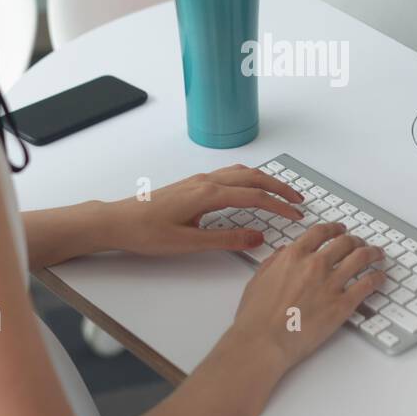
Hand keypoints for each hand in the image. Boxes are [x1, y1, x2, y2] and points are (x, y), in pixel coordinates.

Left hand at [103, 164, 303, 256]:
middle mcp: (206, 182)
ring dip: (264, 180)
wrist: (117, 221)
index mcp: (208, 195)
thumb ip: (226, 239)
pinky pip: (229, 174)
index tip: (297, 215)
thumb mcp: (189, 243)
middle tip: (299, 200)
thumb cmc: (146, 233)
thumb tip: (257, 237)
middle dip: (279, 187)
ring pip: (241, 172)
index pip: (254, 196)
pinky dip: (248, 179)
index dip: (279, 205)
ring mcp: (199, 180)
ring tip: (281, 192)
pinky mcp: (192, 184)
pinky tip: (250, 188)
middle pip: (253, 178)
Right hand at [230, 222, 384, 372]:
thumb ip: (274, 262)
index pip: (321, 232)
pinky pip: (368, 284)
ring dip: (372, 253)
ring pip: (361, 258)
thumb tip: (283, 253)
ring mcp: (331, 283)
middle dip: (356, 240)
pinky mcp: (343, 305)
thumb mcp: (258, 279)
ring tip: (377, 255)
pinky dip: (378, 277)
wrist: (263, 342)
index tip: (340, 229)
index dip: (335, 228)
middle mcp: (315, 264)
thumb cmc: (256, 317)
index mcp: (294, 256)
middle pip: (345, 242)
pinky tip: (380, 277)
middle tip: (360, 243)